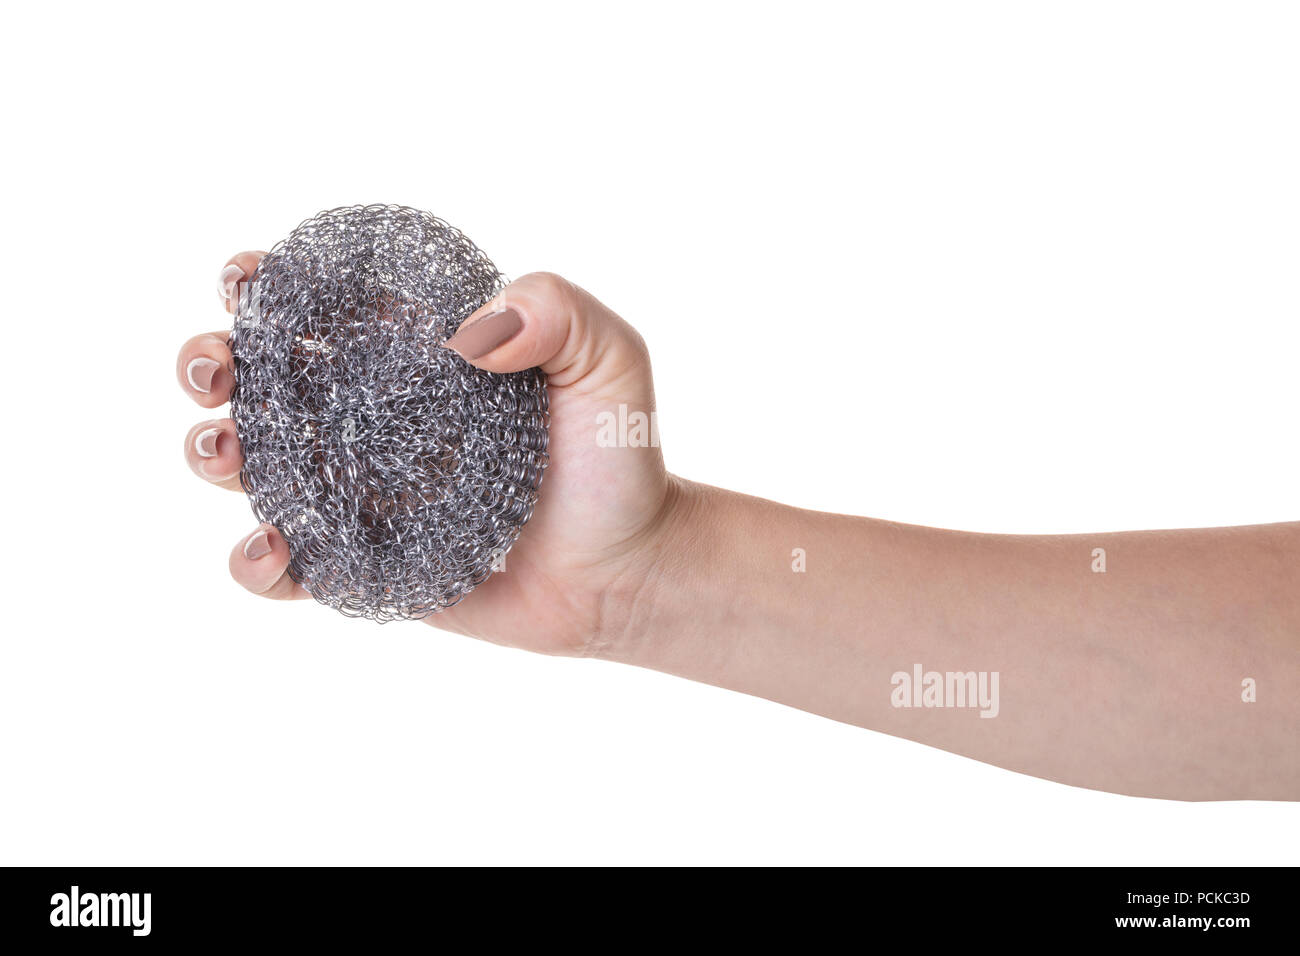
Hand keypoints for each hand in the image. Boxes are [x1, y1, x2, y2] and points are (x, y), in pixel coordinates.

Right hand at [178, 254, 678, 654]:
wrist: (630, 569)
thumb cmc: (618, 457)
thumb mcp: (610, 361)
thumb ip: (557, 312)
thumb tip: (463, 332)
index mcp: (413, 357)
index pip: (321, 307)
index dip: (265, 285)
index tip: (246, 279)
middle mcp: (372, 418)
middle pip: (260, 379)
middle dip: (212, 361)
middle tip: (216, 369)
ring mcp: (360, 493)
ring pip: (253, 465)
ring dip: (212, 450)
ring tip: (226, 452)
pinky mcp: (364, 566)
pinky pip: (290, 565)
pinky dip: (256, 560)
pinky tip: (274, 551)